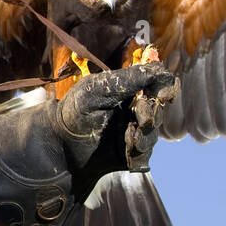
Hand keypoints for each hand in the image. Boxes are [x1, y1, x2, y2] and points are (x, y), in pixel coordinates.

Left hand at [55, 63, 179, 172]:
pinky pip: (144, 155)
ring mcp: (134, 133)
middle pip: (160, 110)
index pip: (159, 84)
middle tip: (140, 117)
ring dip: (144, 134)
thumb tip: (161, 69)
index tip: (164, 93)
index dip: (167, 88)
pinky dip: (137, 151)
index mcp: (129, 90)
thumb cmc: (74, 110)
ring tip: (128, 135)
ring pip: (153, 134)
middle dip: (153, 113)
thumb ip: (129, 79)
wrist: (59, 143)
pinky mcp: (130, 155)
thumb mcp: (98, 89)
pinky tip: (125, 148)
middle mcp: (135, 110)